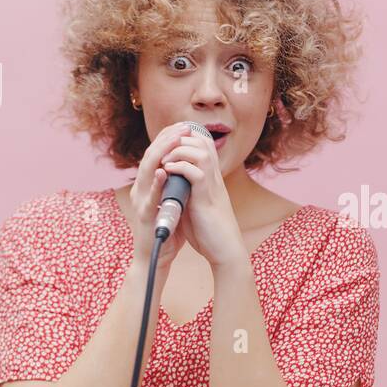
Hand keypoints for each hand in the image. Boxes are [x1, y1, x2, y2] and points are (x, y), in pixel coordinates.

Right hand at [129, 122, 192, 270]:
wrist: (157, 256)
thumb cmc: (167, 228)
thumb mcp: (174, 199)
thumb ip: (178, 183)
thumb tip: (191, 165)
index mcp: (149, 184)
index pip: (157, 154)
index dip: (169, 138)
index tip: (185, 125)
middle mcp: (142, 189)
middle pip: (150, 156)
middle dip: (167, 139)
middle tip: (183, 126)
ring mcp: (141, 201)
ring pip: (147, 171)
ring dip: (161, 153)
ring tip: (175, 140)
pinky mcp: (145, 216)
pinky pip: (150, 198)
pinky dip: (156, 183)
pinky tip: (163, 172)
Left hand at [158, 123, 248, 268]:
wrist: (224, 249)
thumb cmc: (208, 230)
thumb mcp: (195, 202)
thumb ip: (186, 188)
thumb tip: (170, 178)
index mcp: (211, 176)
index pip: (202, 143)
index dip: (185, 136)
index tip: (167, 142)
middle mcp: (214, 176)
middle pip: (202, 140)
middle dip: (179, 139)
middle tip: (163, 149)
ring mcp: (212, 185)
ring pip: (200, 151)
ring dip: (179, 151)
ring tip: (165, 160)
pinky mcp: (206, 197)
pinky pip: (196, 172)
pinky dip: (180, 168)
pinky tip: (168, 172)